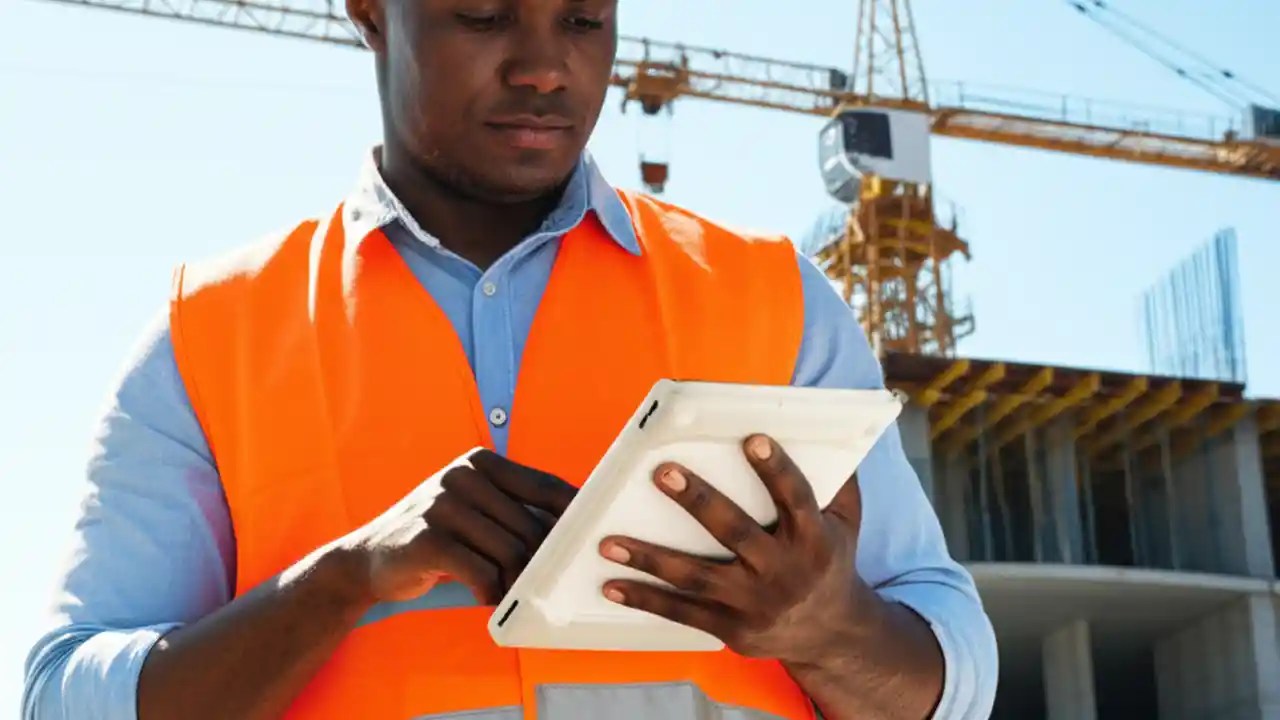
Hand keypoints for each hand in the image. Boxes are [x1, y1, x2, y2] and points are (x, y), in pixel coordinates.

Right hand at [340, 449, 576, 606]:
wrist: (367, 558)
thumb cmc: (436, 535)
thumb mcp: (473, 508)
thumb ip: (513, 508)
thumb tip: (572, 527)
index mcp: (479, 462)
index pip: (544, 485)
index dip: (574, 512)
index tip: (592, 533)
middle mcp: (462, 476)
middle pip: (531, 525)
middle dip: (540, 561)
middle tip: (538, 584)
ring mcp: (443, 505)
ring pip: (511, 550)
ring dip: (514, 580)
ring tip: (507, 591)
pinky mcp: (428, 539)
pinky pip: (482, 571)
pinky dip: (489, 591)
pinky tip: (484, 596)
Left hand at [599, 434, 872, 664]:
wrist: (830, 635)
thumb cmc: (829, 562)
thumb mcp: (846, 524)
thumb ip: (839, 483)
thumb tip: (835, 430)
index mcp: (814, 539)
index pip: (796, 499)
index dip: (776, 470)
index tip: (752, 439)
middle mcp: (784, 572)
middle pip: (735, 532)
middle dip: (698, 501)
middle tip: (662, 472)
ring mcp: (754, 604)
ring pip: (696, 576)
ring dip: (649, 558)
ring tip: (609, 541)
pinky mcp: (732, 629)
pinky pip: (683, 613)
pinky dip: (645, 599)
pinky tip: (611, 585)